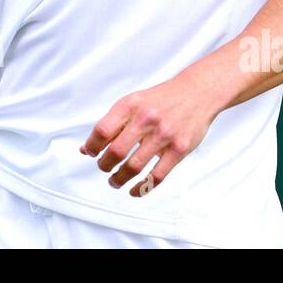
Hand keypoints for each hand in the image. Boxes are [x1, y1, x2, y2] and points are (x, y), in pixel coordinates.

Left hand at [80, 71, 216, 196]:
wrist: (196, 93)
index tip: (91, 153)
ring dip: (119, 179)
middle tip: (104, 168)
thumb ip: (111, 124)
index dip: (92, 146)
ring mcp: (164, 135)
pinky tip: (134, 190)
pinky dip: (142, 188)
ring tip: (115, 181)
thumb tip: (86, 148)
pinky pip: (156, 176)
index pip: (102, 130)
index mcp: (130, 105)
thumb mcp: (133, 103)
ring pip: (134, 167)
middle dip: (104, 165)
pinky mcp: (179, 149)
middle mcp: (146, 119)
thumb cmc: (162, 99)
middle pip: (116, 151)